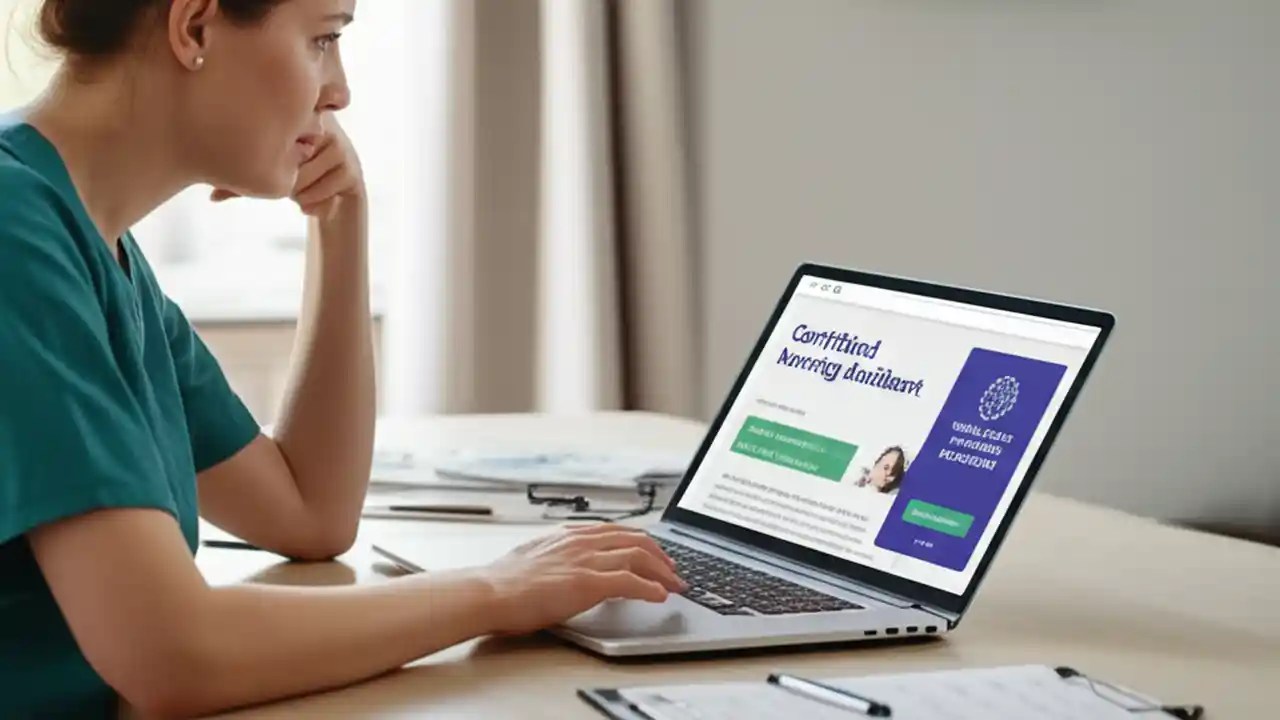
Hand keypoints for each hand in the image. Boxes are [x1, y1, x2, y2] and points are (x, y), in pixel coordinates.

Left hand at [211, 115, 364, 219]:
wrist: (336, 188)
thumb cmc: (295, 172)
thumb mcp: (265, 171)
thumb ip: (240, 180)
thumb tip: (212, 196)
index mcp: (294, 115)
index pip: (274, 139)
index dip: (269, 162)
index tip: (268, 170)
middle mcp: (320, 125)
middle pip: (288, 162)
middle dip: (282, 184)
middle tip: (284, 188)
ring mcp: (339, 146)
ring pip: (305, 181)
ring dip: (296, 197)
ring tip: (295, 196)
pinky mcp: (351, 169)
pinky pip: (323, 193)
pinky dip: (311, 206)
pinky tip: (306, 207)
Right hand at [478, 524, 686, 635]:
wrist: (489, 592)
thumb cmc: (504, 581)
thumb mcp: (535, 556)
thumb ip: (556, 556)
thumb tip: (563, 565)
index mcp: (570, 535)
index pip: (617, 531)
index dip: (641, 542)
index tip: (654, 553)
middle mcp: (582, 541)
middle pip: (636, 539)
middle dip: (660, 555)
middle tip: (673, 571)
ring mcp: (586, 561)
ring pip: (638, 556)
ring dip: (662, 572)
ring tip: (675, 585)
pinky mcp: (587, 583)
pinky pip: (629, 581)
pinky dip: (650, 588)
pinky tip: (660, 596)